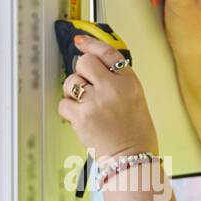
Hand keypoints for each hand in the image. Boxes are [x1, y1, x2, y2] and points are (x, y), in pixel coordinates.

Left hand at [58, 33, 158, 161]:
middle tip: (86, 86)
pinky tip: (79, 117)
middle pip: (84, 62)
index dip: (91, 44)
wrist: (132, 159)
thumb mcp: (136, 100)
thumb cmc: (136, 135)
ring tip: (85, 105)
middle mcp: (112, 88)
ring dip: (73, 92)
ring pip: (71, 81)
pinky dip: (67, 110)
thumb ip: (118, 82)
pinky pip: (64, 103)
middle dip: (81, 72)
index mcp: (129, 82)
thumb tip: (96, 70)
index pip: (108, 53)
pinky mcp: (82, 116)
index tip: (81, 41)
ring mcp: (96, 101)